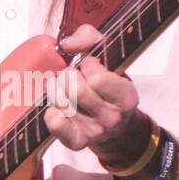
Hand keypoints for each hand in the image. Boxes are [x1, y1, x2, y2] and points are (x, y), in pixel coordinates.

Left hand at [44, 24, 151, 167]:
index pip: (98, 78)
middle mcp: (112, 117)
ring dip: (57, 89)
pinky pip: (54, 123)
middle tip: (73, 76)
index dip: (88, 65)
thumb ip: (91, 38)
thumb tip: (67, 44)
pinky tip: (60, 107)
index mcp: (126, 97)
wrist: (118, 129)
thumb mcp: (111, 59)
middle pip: (76, 90)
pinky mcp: (77, 142)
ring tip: (64, 88)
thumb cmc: (111, 88)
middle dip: (69, 76)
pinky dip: (52, 111)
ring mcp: (94, 132)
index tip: (89, 65)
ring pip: (61, 102)